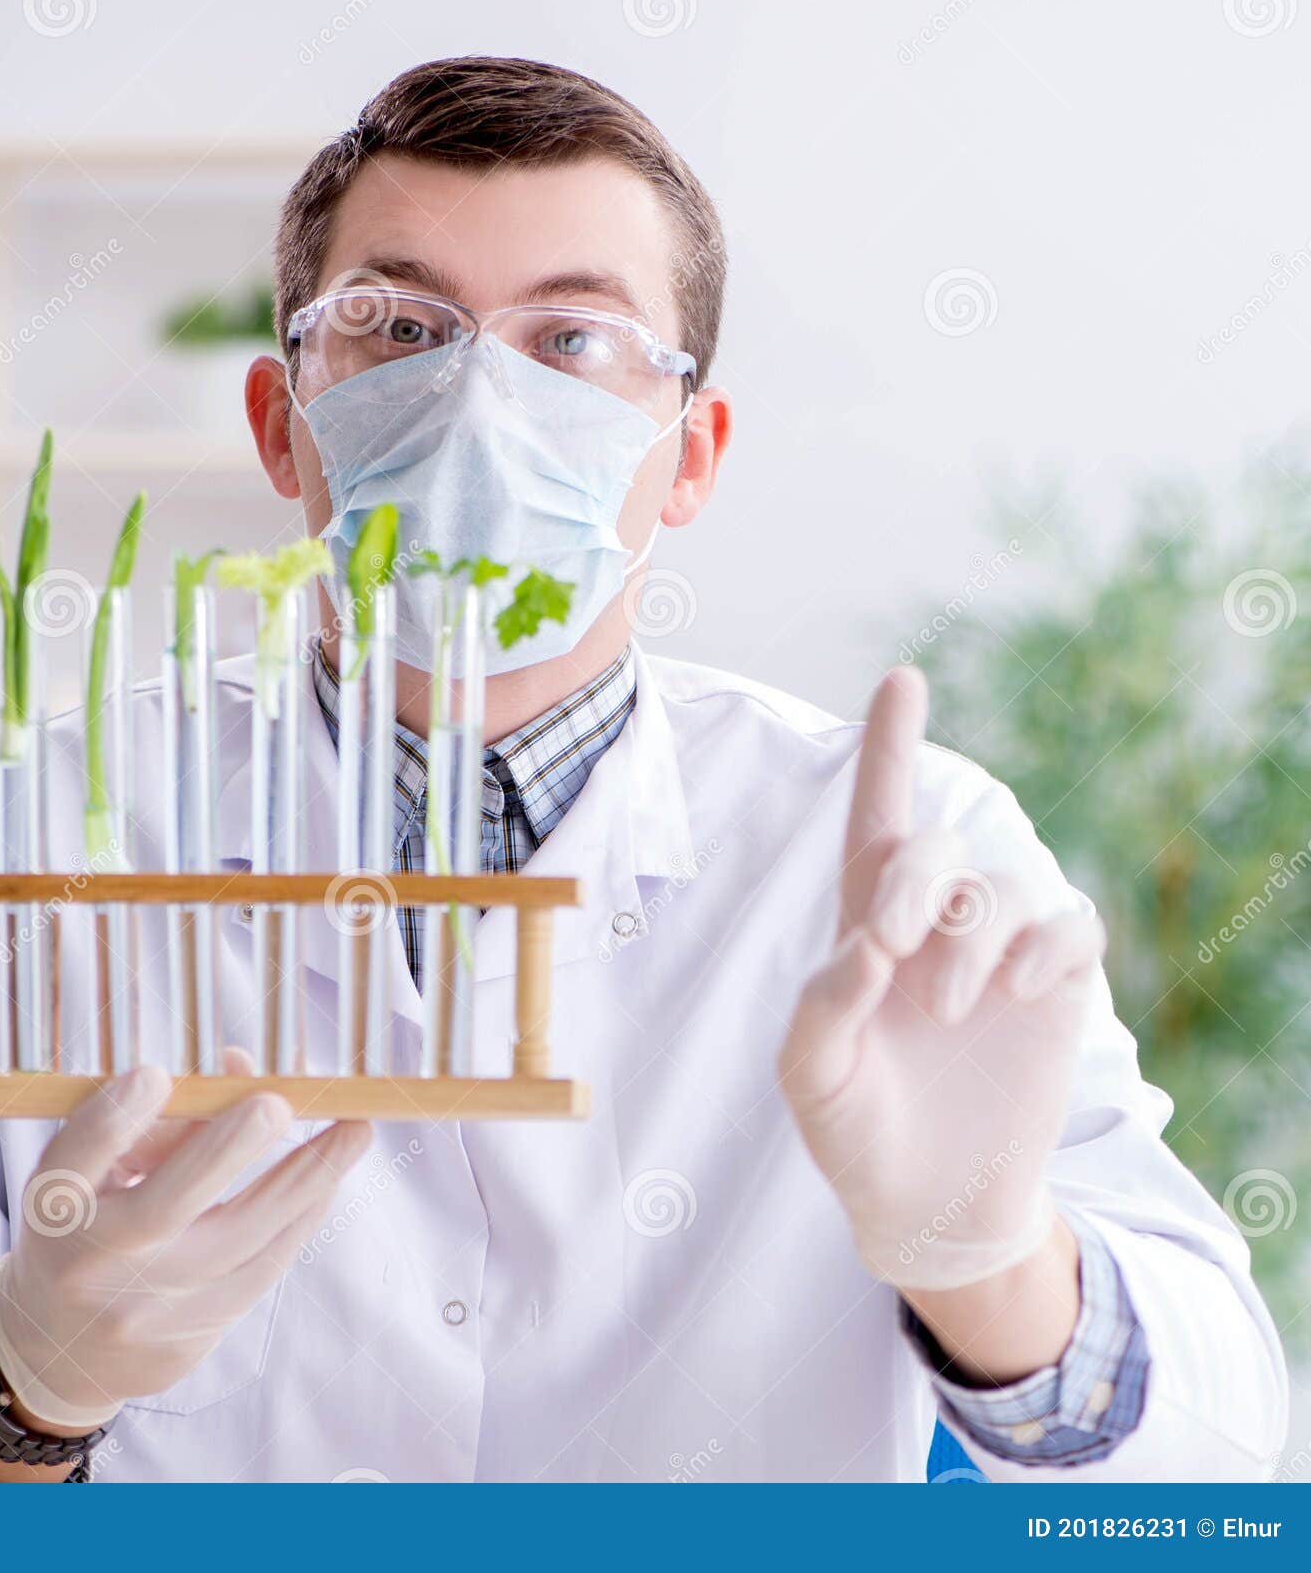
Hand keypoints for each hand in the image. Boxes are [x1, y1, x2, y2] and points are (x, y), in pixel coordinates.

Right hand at [0, 1051, 369, 1428]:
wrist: (58, 1352)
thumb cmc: (86, 1228)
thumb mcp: (93, 1173)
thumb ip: (159, 1120)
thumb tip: (243, 1067)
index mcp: (51, 1209)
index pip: (73, 1162)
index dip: (111, 1120)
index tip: (153, 1074)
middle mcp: (88, 1266)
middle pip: (160, 1209)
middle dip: (224, 1151)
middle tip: (277, 1104)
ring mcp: (139, 1314)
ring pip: (238, 1242)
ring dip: (306, 1180)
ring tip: (355, 1130)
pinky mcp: (185, 1345)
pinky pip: (260, 1271)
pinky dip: (301, 1217)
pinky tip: (331, 1177)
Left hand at [778, 667, 1104, 1290]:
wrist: (927, 1205)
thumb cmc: (855, 1132)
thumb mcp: (811, 1077)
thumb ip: (824, 1005)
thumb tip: (874, 942)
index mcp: (865, 929)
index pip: (878, 821)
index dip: (889, 749)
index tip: (902, 679)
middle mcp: (934, 925)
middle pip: (940, 843)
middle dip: (917, 879)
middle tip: (895, 948)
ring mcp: (999, 954)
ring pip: (1007, 883)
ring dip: (975, 935)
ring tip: (950, 1009)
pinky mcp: (1055, 986)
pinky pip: (1072, 924)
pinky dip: (1048, 944)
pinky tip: (1020, 990)